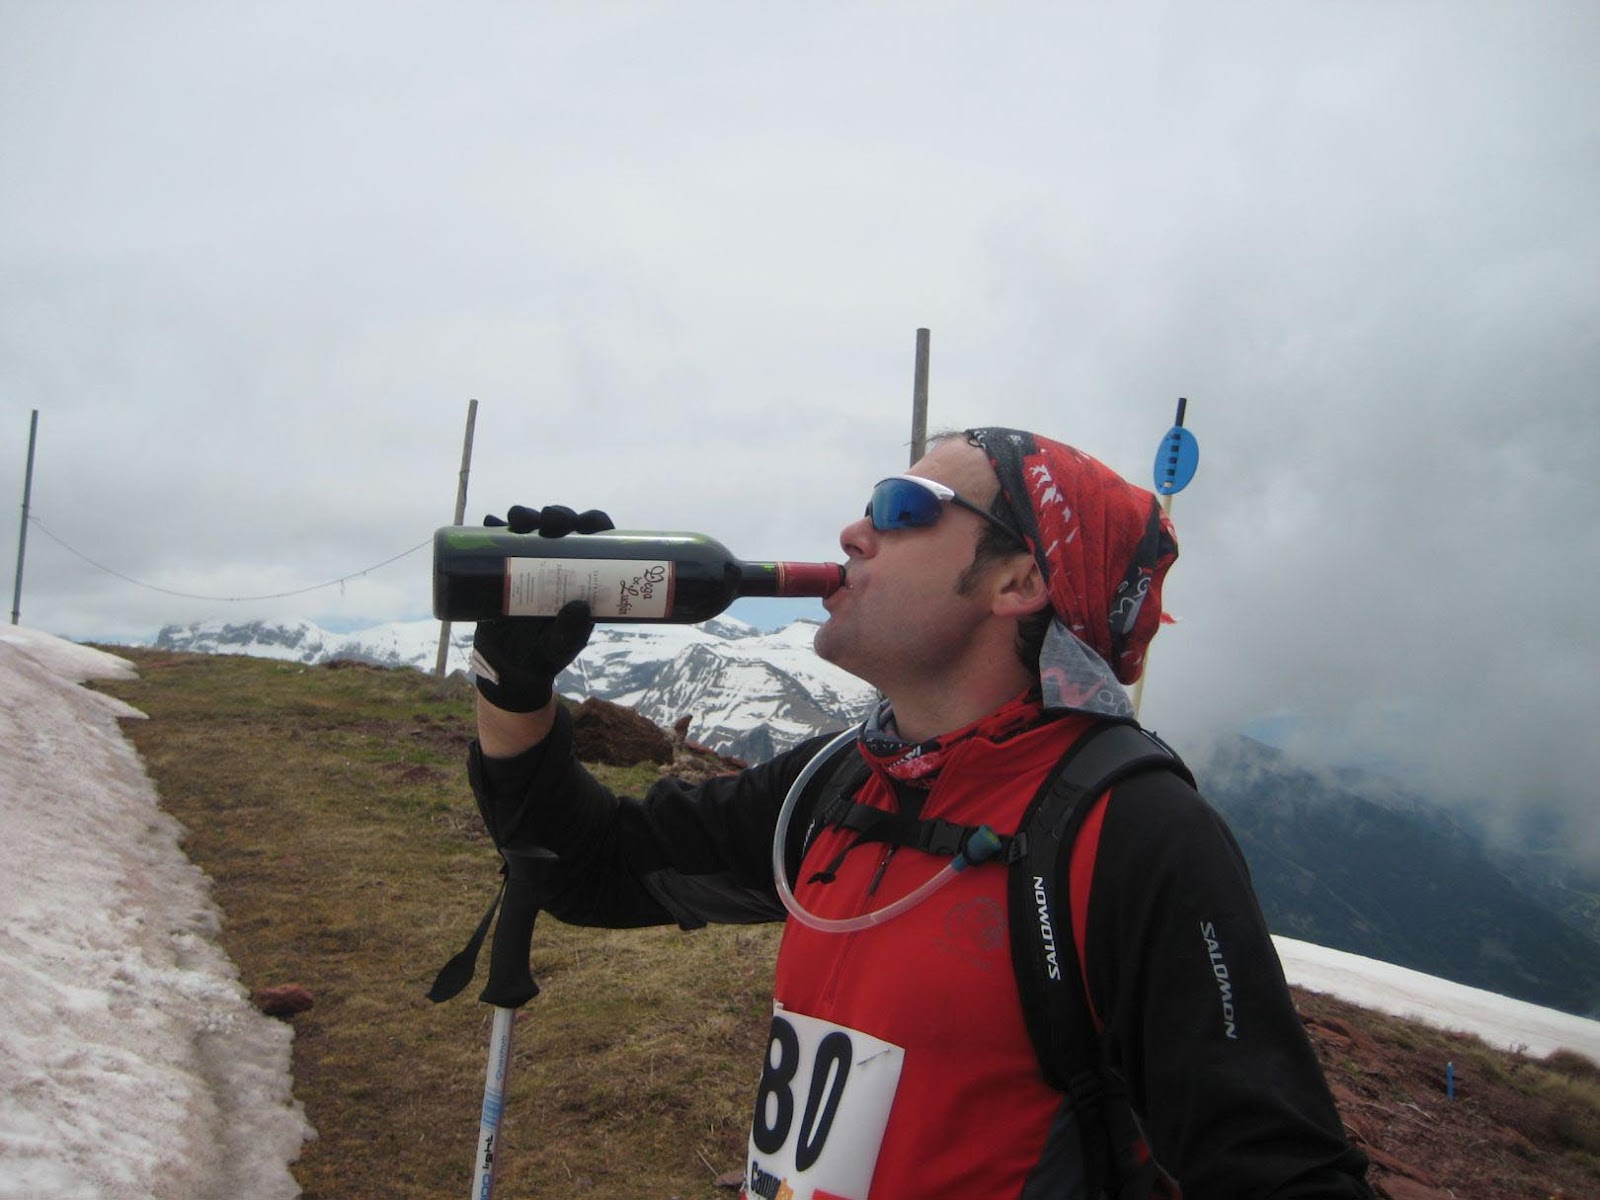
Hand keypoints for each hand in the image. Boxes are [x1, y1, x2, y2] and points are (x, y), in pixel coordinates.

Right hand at [470, 505, 614, 712]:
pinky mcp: (500, 568)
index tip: (586, 522)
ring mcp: (527, 563)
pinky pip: (496, 542)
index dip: (594, 523)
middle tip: (549, 520)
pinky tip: (491, 521)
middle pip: (562, 528)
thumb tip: (580, 606)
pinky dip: (493, 528)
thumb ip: (570, 631)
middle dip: (557, 516)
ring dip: (525, 516)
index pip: (596, 540)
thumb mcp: (561, 646)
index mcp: (583, 576)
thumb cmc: (544, 654)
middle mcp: (558, 563)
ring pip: (531, 529)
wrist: (509, 668)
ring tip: (517, 519)